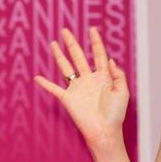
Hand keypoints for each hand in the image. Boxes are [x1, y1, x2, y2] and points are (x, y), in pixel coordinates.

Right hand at [34, 26, 128, 151]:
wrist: (104, 131)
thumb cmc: (115, 115)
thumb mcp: (122, 93)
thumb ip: (118, 75)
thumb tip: (111, 60)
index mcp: (103, 78)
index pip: (99, 55)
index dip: (96, 42)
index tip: (93, 29)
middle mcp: (89, 80)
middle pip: (79, 57)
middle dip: (72, 43)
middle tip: (66, 30)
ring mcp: (78, 88)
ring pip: (66, 67)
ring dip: (59, 55)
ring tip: (54, 43)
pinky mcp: (68, 99)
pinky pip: (54, 89)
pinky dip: (45, 84)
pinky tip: (37, 78)